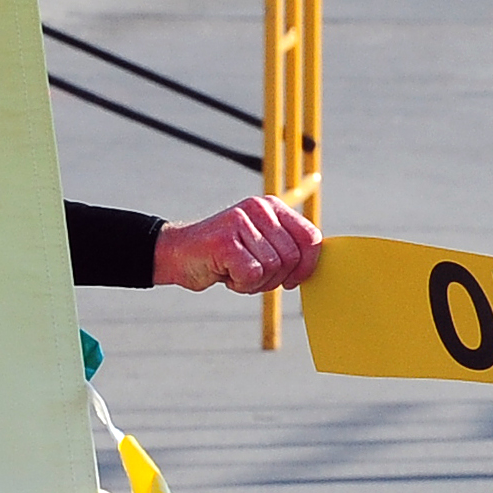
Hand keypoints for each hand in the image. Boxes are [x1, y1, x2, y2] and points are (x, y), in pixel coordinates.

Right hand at [154, 195, 320, 293]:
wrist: (175, 253)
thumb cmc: (223, 254)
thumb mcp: (261, 244)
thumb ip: (287, 247)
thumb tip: (317, 264)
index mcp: (273, 207)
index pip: (310, 237)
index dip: (308, 265)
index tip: (294, 280)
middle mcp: (259, 208)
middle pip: (292, 257)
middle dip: (276, 278)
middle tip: (253, 277)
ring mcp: (240, 222)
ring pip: (273, 267)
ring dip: (256, 282)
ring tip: (236, 272)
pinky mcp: (225, 240)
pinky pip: (252, 274)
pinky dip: (241, 284)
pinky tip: (226, 275)